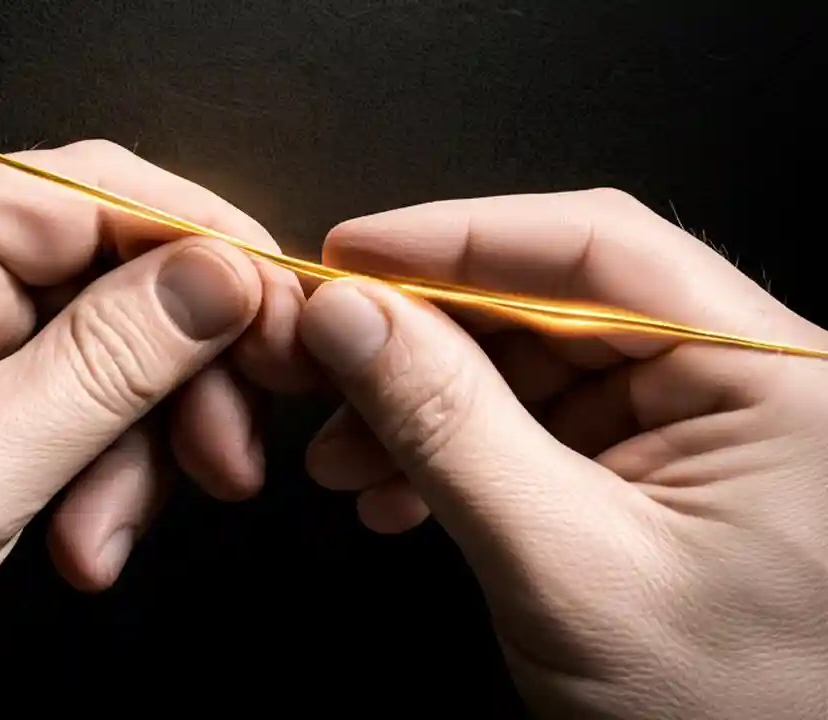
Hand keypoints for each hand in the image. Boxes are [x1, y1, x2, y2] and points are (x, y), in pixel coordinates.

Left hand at [0, 139, 311, 718]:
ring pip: (104, 360)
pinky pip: (73, 417)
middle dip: (177, 375)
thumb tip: (218, 276)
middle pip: (109, 279)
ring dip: (136, 451)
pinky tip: (85, 545)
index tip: (279, 312)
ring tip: (111, 535)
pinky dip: (100, 481)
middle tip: (227, 450)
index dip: (200, 242)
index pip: (88, 193)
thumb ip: (108, 362)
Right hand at [298, 189, 827, 718]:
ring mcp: (705, 428)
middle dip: (424, 341)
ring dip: (425, 407)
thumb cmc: (717, 710)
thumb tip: (353, 316)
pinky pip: (541, 426)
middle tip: (326, 361)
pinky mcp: (661, 471)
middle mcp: (749, 383)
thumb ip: (448, 426)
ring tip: (345, 458)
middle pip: (555, 303)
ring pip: (533, 367)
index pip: (600, 249)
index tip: (352, 253)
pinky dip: (459, 453)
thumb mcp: (559, 563)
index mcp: (774, 381)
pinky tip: (398, 492)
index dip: (458, 239)